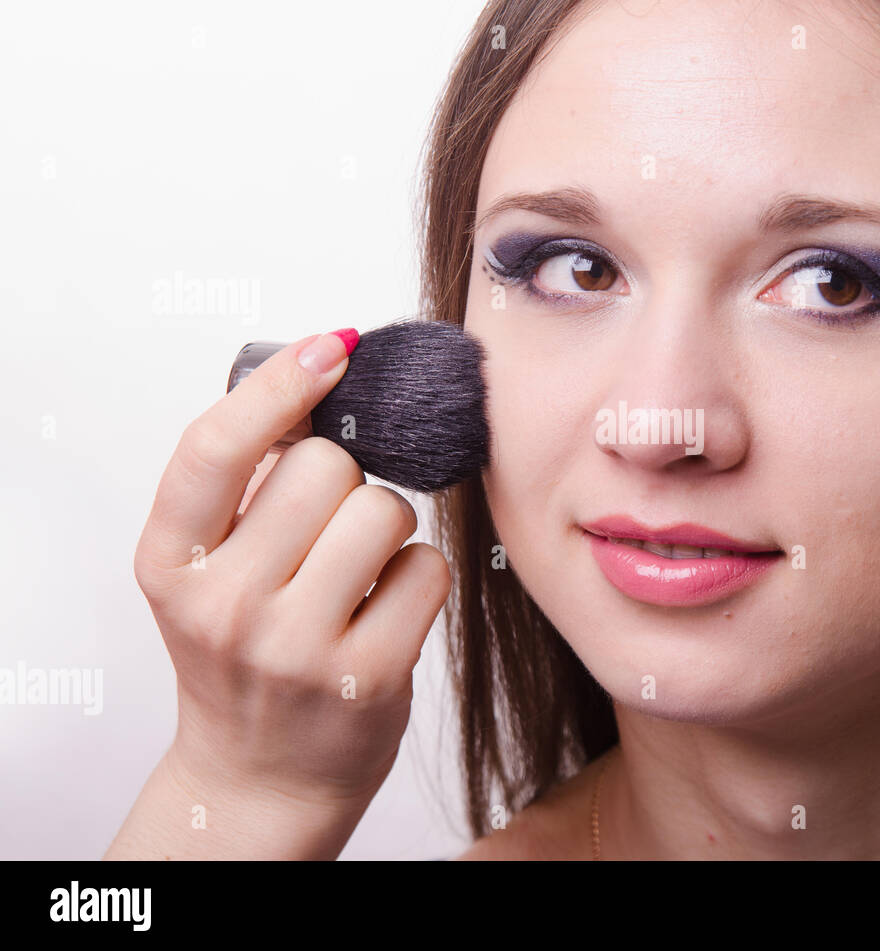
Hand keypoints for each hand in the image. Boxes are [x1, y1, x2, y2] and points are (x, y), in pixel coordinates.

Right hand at [132, 331, 449, 809]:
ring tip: (356, 574)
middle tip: (327, 533)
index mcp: (172, 563)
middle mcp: (224, 605)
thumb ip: (244, 487)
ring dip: (387, 528)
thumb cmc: (245, 653)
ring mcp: (295, 646)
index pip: (215, 447)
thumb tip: (320, 376)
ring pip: (385, 510)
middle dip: (344, 481)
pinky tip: (383, 612)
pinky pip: (428, 567)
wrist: (261, 774)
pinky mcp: (367, 677)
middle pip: (325, 466)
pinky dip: (418, 577)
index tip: (331, 347)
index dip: (279, 386)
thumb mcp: (208, 571)